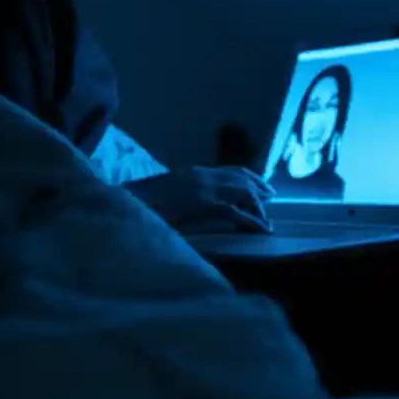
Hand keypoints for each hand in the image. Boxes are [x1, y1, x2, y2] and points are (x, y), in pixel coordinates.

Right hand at [125, 166, 274, 233]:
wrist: (128, 203)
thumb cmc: (141, 203)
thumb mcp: (167, 194)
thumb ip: (184, 194)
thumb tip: (196, 203)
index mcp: (192, 172)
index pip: (227, 169)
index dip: (246, 176)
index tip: (259, 184)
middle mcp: (202, 175)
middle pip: (240, 177)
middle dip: (258, 185)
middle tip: (270, 196)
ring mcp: (204, 188)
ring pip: (243, 191)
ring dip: (257, 205)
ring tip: (266, 218)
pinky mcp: (205, 204)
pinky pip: (237, 212)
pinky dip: (252, 220)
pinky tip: (261, 229)